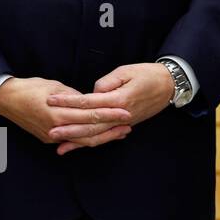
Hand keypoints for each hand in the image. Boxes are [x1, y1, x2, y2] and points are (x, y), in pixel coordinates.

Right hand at [0, 76, 132, 149]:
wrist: (6, 99)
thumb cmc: (29, 88)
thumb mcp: (54, 86)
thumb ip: (74, 97)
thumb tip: (90, 101)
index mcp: (58, 113)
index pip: (90, 115)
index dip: (109, 114)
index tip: (125, 112)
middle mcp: (56, 128)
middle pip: (90, 132)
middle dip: (111, 128)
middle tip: (128, 125)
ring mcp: (52, 136)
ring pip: (83, 141)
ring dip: (103, 137)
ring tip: (120, 133)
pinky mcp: (49, 139)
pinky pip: (73, 141)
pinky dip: (88, 139)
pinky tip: (100, 136)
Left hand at [46, 63, 174, 154]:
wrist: (170, 85)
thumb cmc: (146, 74)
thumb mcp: (125, 71)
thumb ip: (106, 82)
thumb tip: (91, 92)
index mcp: (119, 99)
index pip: (88, 102)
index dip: (68, 101)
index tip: (51, 100)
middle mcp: (121, 115)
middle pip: (91, 124)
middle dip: (70, 128)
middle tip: (50, 132)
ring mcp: (123, 122)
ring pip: (98, 134)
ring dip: (78, 141)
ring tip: (59, 146)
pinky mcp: (124, 125)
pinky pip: (105, 136)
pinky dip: (91, 141)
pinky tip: (78, 147)